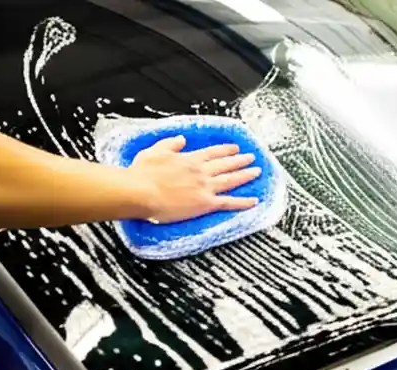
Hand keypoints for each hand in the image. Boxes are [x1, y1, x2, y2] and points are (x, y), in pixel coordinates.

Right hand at [126, 135, 260, 223]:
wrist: (140, 191)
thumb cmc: (142, 173)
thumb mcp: (154, 151)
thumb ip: (170, 144)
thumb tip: (181, 139)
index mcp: (189, 159)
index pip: (212, 152)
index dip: (225, 150)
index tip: (235, 148)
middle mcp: (201, 171)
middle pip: (225, 164)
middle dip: (240, 160)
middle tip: (252, 158)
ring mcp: (205, 187)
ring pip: (231, 180)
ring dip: (245, 175)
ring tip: (257, 172)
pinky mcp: (205, 203)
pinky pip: (229, 203)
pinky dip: (243, 202)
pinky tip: (254, 201)